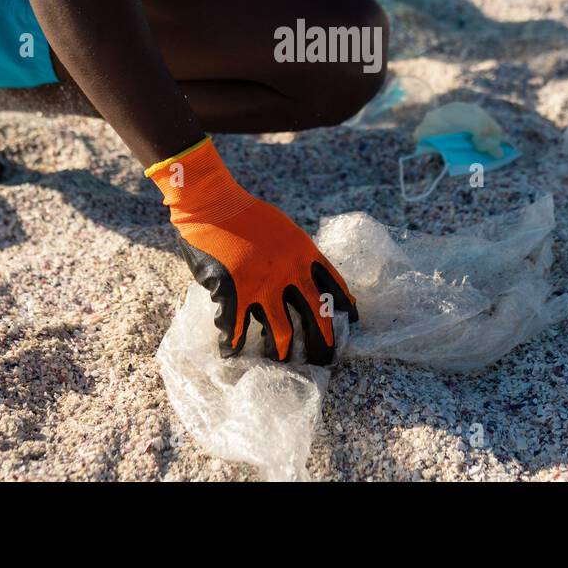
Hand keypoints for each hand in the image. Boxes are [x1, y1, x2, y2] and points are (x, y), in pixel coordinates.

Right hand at [149, 138, 357, 363]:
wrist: (214, 203)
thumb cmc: (246, 213)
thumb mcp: (283, 229)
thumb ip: (295, 253)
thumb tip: (300, 275)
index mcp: (304, 254)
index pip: (334, 285)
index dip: (345, 306)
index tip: (354, 322)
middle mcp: (289, 273)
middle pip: (316, 315)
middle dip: (323, 341)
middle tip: (326, 360)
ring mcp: (263, 286)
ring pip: (281, 331)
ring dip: (283, 352)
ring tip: (283, 364)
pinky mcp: (234, 293)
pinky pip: (236, 328)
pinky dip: (232, 343)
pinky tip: (231, 353)